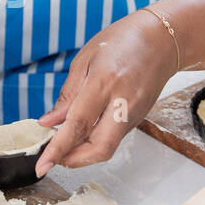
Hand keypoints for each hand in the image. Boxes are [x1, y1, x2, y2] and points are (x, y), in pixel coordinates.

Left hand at [34, 11, 178, 175]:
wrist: (162, 40)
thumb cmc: (121, 41)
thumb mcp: (84, 60)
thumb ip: (67, 95)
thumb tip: (48, 122)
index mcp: (104, 82)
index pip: (78, 124)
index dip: (58, 148)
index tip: (42, 164)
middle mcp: (123, 102)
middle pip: (100, 148)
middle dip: (74, 161)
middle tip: (54, 159)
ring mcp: (135, 113)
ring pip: (108, 147)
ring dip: (83, 153)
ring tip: (64, 147)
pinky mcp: (140, 118)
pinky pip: (115, 137)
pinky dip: (96, 141)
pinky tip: (83, 134)